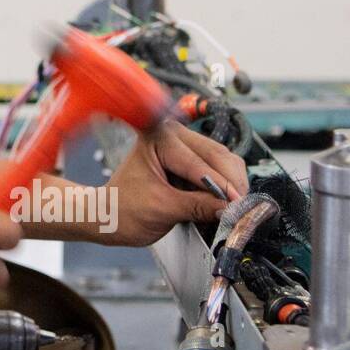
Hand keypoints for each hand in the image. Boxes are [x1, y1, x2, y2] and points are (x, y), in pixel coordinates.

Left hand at [100, 120, 248, 246]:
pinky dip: (224, 185)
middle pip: (217, 155)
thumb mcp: (161, 209)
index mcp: (157, 137)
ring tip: (233, 206)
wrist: (108, 215)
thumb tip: (229, 208)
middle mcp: (170, 134)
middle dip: (231, 183)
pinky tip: (225, 200)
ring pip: (222, 160)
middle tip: (242, 207)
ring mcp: (181, 144)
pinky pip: (216, 168)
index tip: (237, 203)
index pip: (198, 163)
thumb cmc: (121, 208)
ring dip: (230, 183)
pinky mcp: (189, 158)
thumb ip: (197, 207)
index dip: (221, 186)